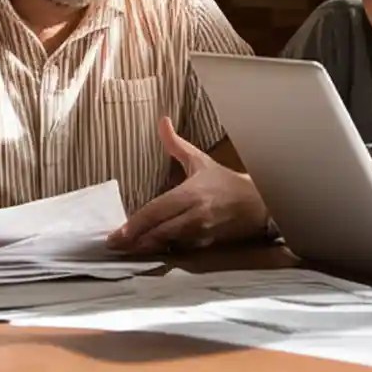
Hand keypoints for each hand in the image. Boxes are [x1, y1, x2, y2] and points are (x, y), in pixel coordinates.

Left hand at [107, 117, 267, 253]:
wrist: (258, 203)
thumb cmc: (225, 182)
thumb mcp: (200, 161)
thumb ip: (176, 144)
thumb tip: (162, 121)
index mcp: (190, 193)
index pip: (156, 211)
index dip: (135, 224)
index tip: (116, 234)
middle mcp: (195, 215)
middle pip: (158, 232)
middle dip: (134, 241)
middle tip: (113, 245)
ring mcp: (201, 232)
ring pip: (168, 244)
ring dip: (147, 247)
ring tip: (126, 248)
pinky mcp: (206, 244)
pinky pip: (181, 250)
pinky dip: (165, 250)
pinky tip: (151, 250)